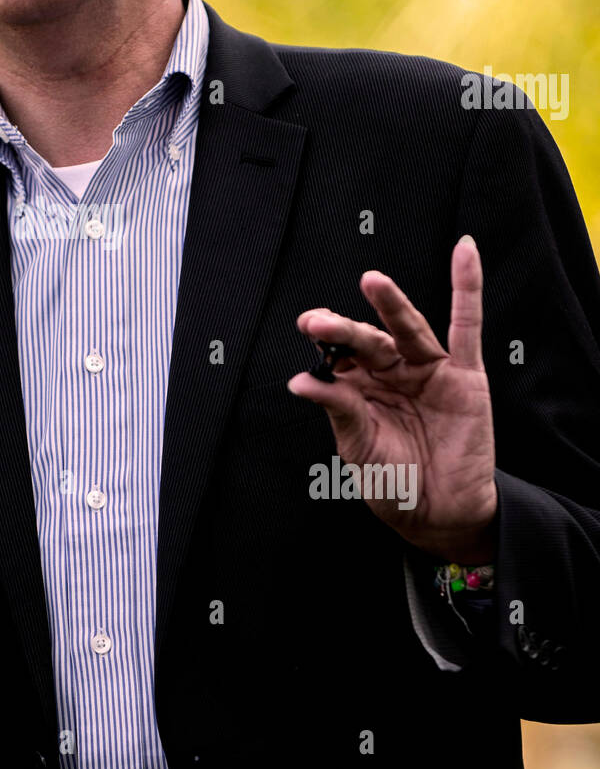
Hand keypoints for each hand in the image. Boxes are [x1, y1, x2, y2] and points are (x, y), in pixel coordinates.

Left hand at [287, 235, 496, 563]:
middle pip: (367, 340)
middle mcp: (392, 372)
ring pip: (407, 329)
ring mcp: (428, 370)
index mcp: (360, 387)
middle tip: (318, 320)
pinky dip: (467, 288)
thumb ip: (339, 410)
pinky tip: (464, 254)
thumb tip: (300, 381)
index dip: (325, 341)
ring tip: (372, 282)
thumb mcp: (358, 448)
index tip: (308, 326)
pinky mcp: (465, 375)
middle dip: (343, 329)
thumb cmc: (395, 483)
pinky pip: (467, 326)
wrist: (440, 514)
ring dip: (390, 304)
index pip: (339, 356)